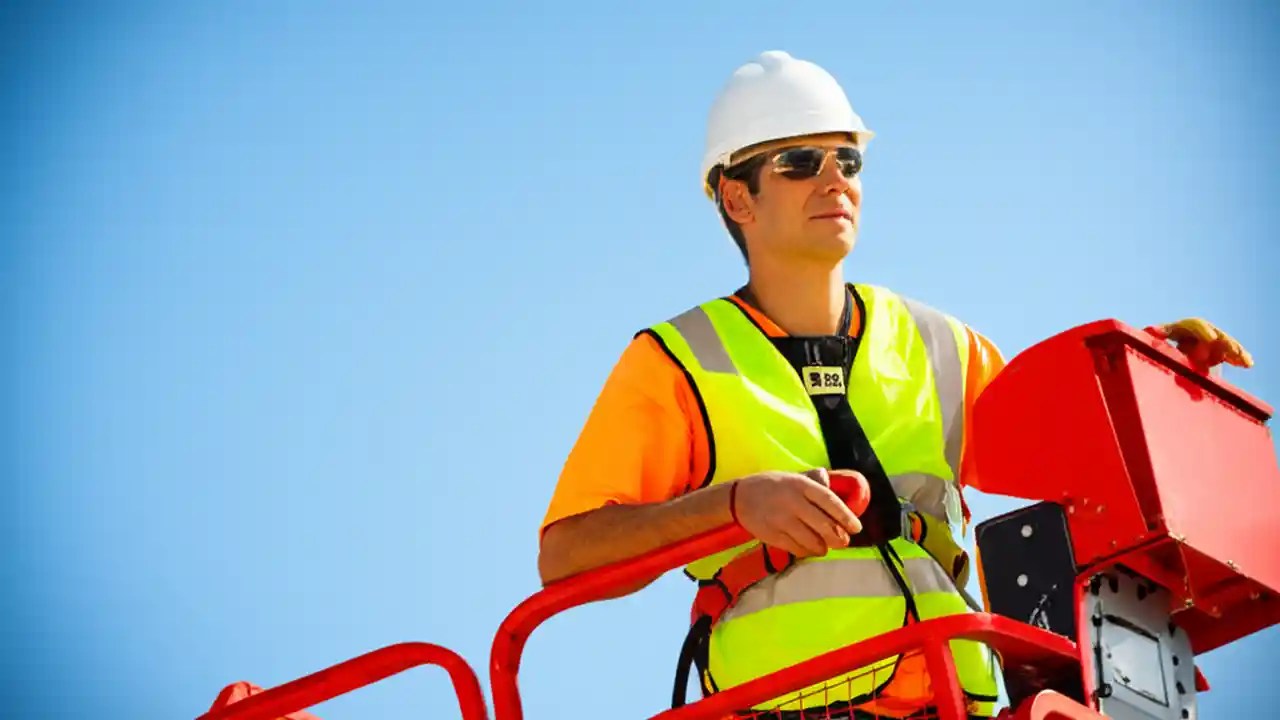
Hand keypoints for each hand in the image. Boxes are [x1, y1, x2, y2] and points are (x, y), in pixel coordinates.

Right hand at [732, 468, 863, 557]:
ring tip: (825, 546)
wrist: (739, 497)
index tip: (856, 528)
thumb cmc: (772, 485)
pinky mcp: (773, 535)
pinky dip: (807, 552)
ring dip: (823, 547)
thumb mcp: (794, 476)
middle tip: (843, 541)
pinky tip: (809, 549)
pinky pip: (797, 549)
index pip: (829, 501)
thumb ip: (815, 481)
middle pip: (824, 525)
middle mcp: (792, 501)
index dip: (846, 516)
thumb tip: (834, 488)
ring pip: (812, 541)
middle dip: (838, 537)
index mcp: (801, 484)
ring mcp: (782, 520)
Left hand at [1147, 318, 1253, 370]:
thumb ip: (1159, 335)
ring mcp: (1211, 340)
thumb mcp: (1158, 339)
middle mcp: (1201, 331)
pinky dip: (1238, 358)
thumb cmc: (1159, 343)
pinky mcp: (1217, 351)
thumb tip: (1151, 330)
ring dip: (1236, 352)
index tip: (1212, 339)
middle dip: (1226, 344)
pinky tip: (1248, 364)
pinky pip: (1229, 354)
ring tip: (1245, 361)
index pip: (1196, 325)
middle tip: (1234, 352)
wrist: (1166, 350)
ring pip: (1226, 344)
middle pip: (1216, 335)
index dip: (1204, 331)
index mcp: (1184, 326)